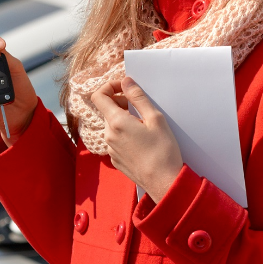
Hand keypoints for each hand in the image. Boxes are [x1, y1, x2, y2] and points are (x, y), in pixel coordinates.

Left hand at [89, 77, 182, 199]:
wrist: (163, 182)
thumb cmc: (163, 150)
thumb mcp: (155, 118)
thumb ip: (138, 97)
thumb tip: (126, 81)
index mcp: (116, 122)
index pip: (98, 96)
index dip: (110, 86)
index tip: (125, 88)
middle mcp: (108, 135)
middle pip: (107, 110)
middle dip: (120, 103)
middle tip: (140, 107)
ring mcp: (110, 149)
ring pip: (112, 126)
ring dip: (123, 119)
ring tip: (144, 126)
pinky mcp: (115, 160)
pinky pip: (115, 140)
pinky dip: (125, 134)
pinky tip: (141, 141)